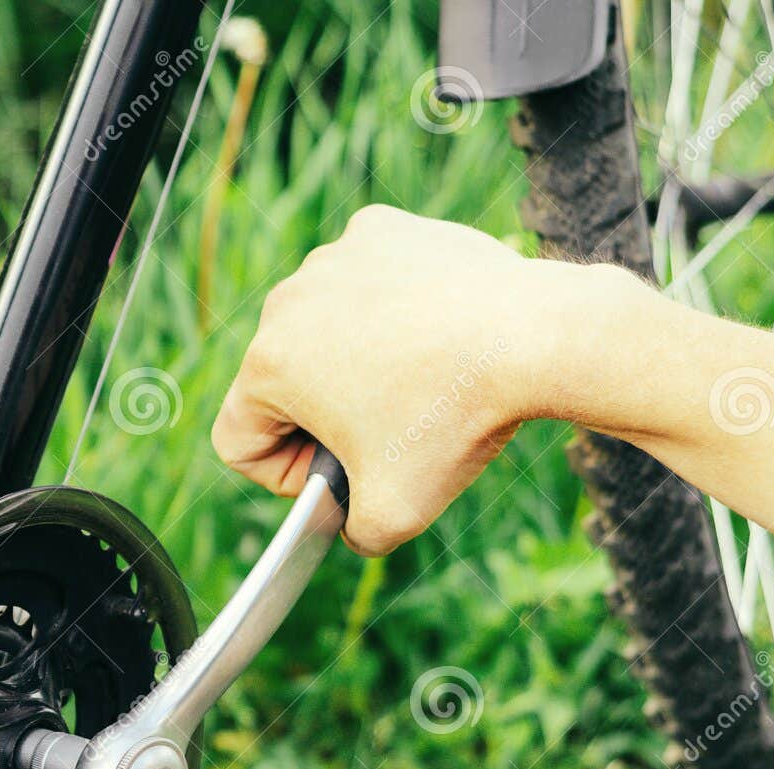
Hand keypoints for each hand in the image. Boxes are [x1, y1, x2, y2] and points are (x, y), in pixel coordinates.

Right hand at [211, 205, 636, 554]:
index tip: (342, 472)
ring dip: (354, 360)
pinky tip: (432, 330)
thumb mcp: (394, 517)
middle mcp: (284, 304)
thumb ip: (350, 533)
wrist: (534, 339)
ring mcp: (332, 260)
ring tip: (418, 381)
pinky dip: (391, 310)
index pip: (239, 441)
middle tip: (389, 434)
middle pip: (280, 382)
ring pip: (322, 330)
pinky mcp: (379, 231)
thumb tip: (348, 522)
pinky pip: (365, 284)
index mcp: (267, 367)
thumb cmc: (453, 425)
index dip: (284, 475)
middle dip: (324, 414)